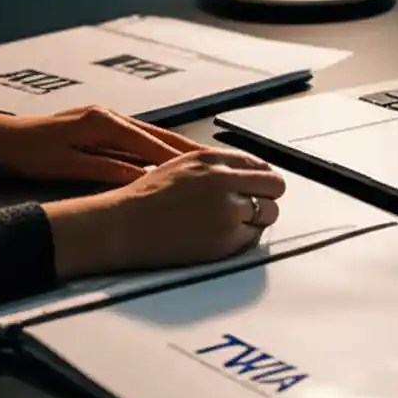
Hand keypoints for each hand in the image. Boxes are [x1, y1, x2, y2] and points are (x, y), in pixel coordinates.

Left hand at [0, 105, 202, 184]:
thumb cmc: (27, 154)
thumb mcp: (67, 166)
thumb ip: (107, 170)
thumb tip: (142, 178)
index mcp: (103, 124)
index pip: (152, 144)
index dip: (181, 159)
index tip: (208, 171)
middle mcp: (109, 116)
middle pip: (158, 135)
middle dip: (190, 150)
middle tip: (221, 164)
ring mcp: (105, 118)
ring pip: (150, 136)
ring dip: (176, 149)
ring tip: (205, 163)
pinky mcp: (99, 125)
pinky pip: (137, 138)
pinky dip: (157, 148)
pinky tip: (169, 160)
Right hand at [42, 148, 286, 279]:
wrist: (122, 226)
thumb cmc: (144, 198)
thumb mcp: (180, 165)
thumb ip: (214, 166)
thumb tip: (247, 172)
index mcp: (211, 159)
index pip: (258, 163)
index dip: (261, 178)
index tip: (258, 187)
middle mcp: (223, 180)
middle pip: (275, 185)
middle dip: (268, 196)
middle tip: (255, 207)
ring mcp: (227, 210)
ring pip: (269, 212)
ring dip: (258, 219)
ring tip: (234, 224)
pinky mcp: (225, 238)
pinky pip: (252, 237)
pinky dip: (243, 238)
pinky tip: (222, 237)